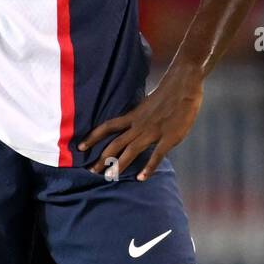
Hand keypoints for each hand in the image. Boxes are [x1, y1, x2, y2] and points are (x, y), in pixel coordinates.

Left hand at [76, 66, 203, 180]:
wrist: (183, 85)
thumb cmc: (167, 93)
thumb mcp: (146, 104)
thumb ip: (139, 117)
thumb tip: (132, 126)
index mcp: (133, 115)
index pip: (108, 126)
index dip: (93, 137)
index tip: (80, 147)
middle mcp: (139, 125)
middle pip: (116, 143)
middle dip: (102, 158)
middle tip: (90, 171)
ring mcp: (153, 132)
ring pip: (131, 150)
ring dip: (119, 165)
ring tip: (109, 177)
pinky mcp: (169, 137)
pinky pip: (157, 155)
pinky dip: (148, 168)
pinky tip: (141, 178)